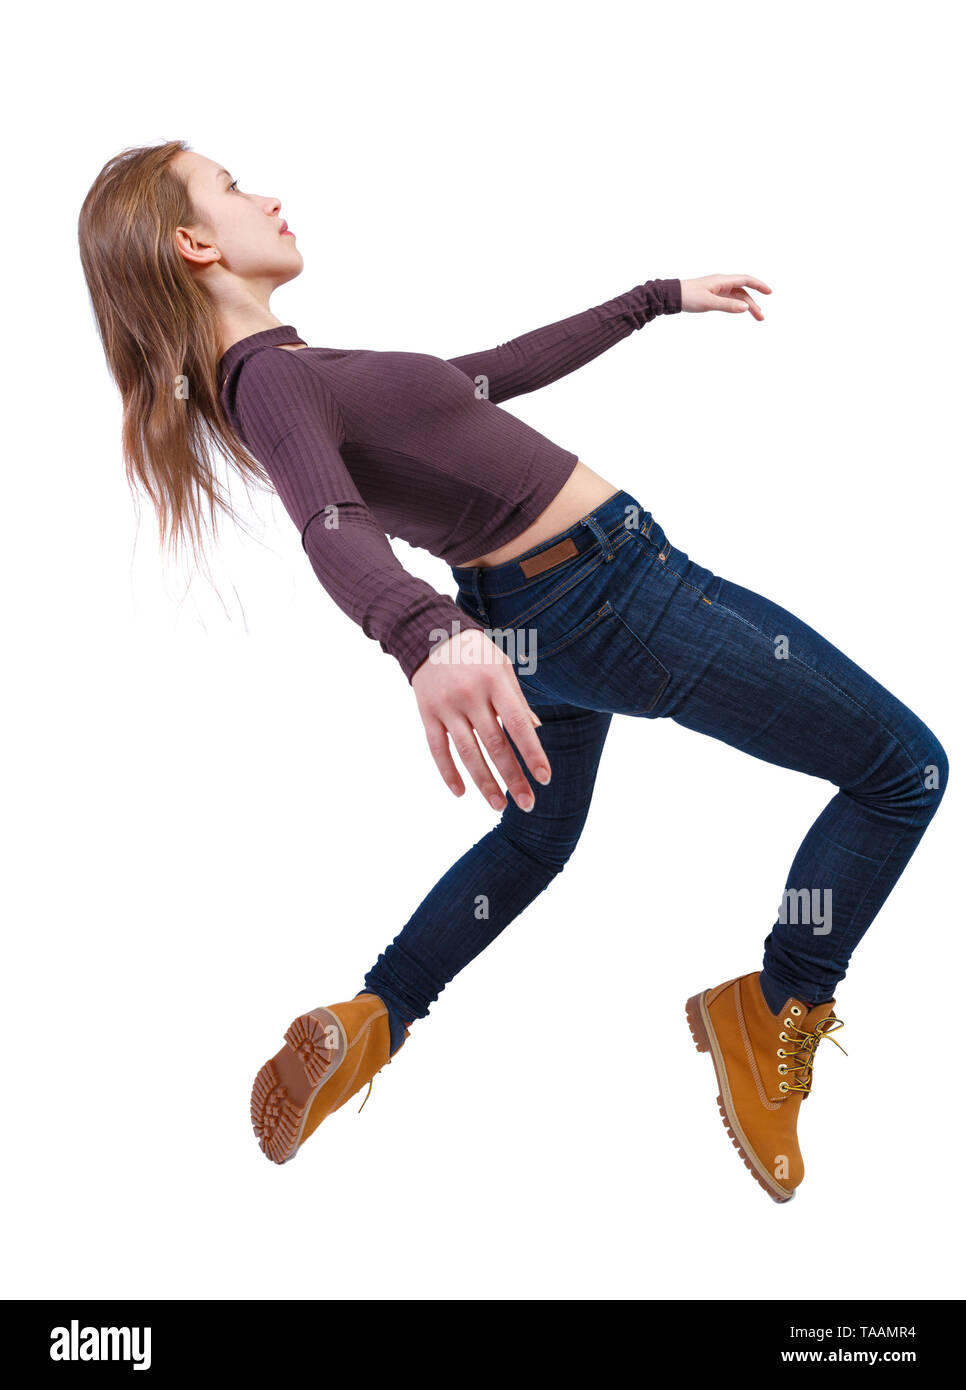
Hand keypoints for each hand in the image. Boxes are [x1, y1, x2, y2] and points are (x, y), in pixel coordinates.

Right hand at [411, 628, 550, 812]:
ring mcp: (446, 706)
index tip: (544, 778)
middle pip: (494, 745)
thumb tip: (536, 729)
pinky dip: (448, 772)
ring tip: (499, 806)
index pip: (518, 724)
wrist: (429, 634)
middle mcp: (470, 695)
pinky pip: (437, 749)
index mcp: (495, 682)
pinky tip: (460, 793)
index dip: (532, 753)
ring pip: (467, 753)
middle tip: (527, 803)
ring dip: (484, 783)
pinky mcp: (427, 714)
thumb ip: (517, 699)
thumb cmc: (475, 652)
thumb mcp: (502, 666)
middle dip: (512, 777)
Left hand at [680, 273, 771, 318]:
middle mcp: (722, 283)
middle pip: (743, 291)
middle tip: (761, 317)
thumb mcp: (709, 303)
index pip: (745, 280)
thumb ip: (728, 305)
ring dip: (747, 306)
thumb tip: (745, 308)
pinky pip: (730, 299)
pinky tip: (741, 311)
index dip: (759, 285)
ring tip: (756, 317)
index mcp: (722, 281)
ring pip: (737, 296)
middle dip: (754, 303)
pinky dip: (737, 305)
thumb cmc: (688, 296)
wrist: (672, 296)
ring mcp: (718, 289)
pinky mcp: (713, 295)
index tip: (769, 292)